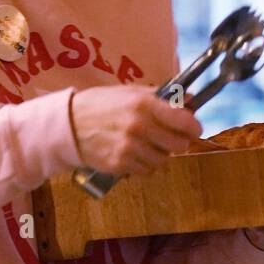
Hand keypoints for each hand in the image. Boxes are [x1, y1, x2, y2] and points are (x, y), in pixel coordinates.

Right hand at [70, 85, 200, 176]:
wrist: (69, 124)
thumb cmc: (101, 105)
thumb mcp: (131, 92)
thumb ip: (161, 97)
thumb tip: (191, 98)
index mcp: (144, 105)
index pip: (184, 121)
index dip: (194, 126)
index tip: (194, 128)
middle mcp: (139, 127)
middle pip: (179, 144)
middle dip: (178, 141)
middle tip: (170, 137)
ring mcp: (129, 148)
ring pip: (164, 160)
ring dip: (160, 154)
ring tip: (148, 145)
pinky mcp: (120, 164)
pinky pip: (147, 171)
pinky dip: (145, 165)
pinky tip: (135, 154)